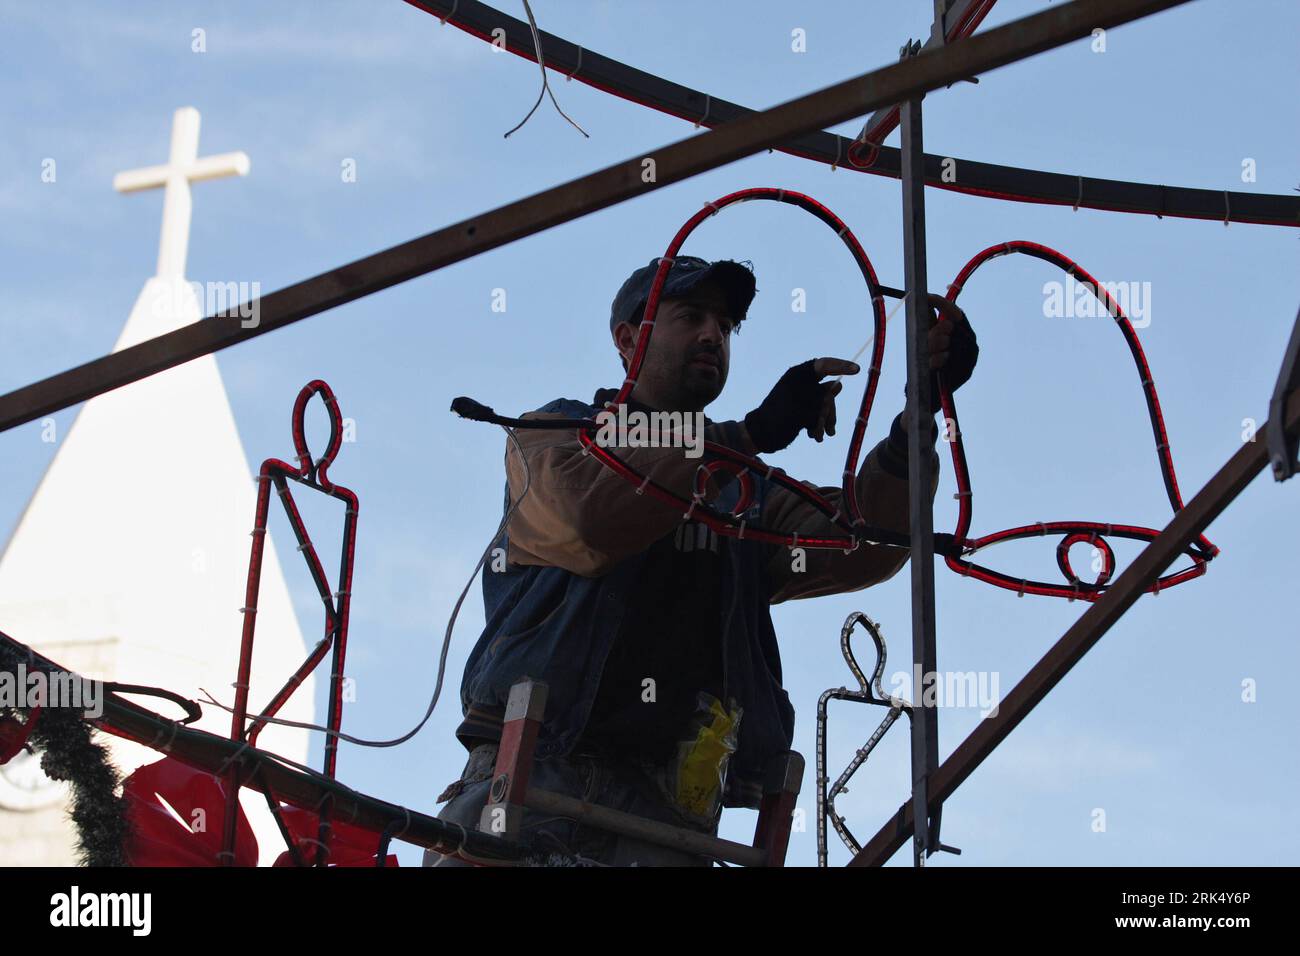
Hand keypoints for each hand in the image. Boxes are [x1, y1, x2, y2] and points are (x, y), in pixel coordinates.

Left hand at [744, 358, 857, 453]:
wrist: (761, 437)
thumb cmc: (777, 419)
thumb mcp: (801, 409)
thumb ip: (821, 398)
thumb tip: (838, 385)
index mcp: (798, 376)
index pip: (823, 365)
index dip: (841, 366)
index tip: (856, 370)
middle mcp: (801, 384)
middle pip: (827, 392)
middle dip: (829, 411)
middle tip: (828, 428)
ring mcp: (802, 398)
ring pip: (825, 405)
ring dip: (824, 421)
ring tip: (819, 436)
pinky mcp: (803, 410)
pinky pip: (818, 414)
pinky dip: (818, 425)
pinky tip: (814, 436)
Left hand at [908, 294, 978, 414]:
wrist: (927, 391)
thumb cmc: (927, 361)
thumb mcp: (927, 338)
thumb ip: (928, 320)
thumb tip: (922, 298)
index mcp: (963, 332)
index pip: (957, 313)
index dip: (943, 305)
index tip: (927, 297)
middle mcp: (971, 343)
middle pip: (952, 327)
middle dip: (935, 330)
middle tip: (925, 336)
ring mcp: (971, 358)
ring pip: (950, 343)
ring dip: (933, 347)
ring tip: (926, 354)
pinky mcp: (966, 373)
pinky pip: (949, 361)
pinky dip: (936, 361)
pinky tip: (930, 364)